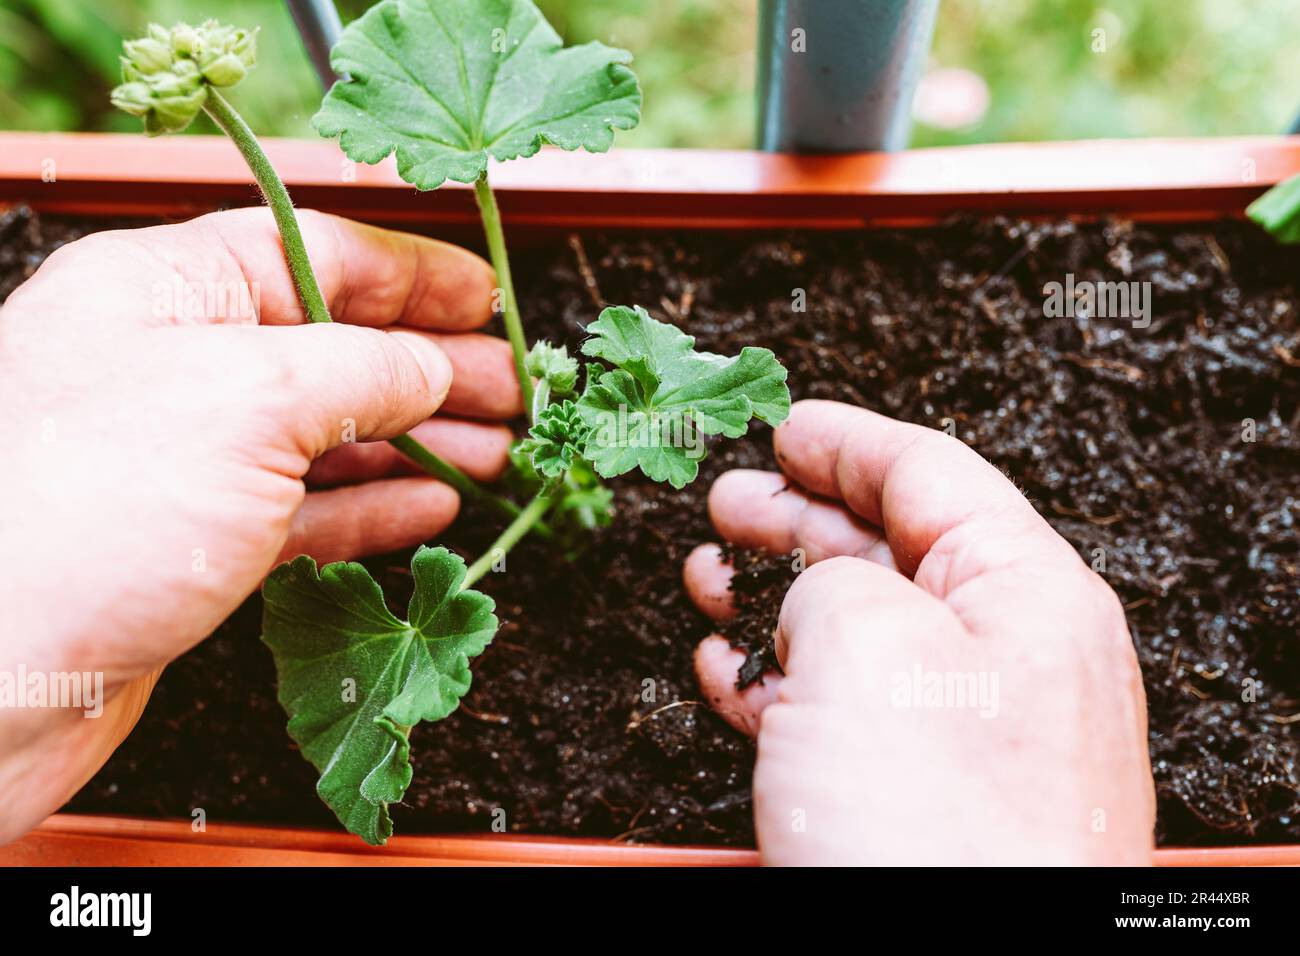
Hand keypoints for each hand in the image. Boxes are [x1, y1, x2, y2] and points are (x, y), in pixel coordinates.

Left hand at [0, 209, 520, 843]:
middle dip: (431, 366)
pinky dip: (373, 505)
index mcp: (165, 288)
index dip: (413, 273)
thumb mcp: (250, 399)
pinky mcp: (193, 542)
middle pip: (331, 345)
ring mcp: (182, 457)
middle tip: (512, 390)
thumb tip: (429, 366)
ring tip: (495, 452)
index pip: (314, 251)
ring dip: (418, 441)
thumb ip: (361, 369)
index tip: (487, 298)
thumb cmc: (82, 511)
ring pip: (326, 432)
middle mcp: (171, 363)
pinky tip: (429, 505)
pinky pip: (304, 509)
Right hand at [684, 400, 1153, 864]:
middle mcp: (1005, 656)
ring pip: (854, 631)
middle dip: (794, 519)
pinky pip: (844, 710)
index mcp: (1023, 592)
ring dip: (770, 601)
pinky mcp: (918, 796)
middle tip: (724, 501)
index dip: (844, 440)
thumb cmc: (940, 831)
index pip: (930, 474)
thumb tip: (812, 591)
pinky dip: (777, 682)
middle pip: (887, 549)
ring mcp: (963, 730)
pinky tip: (726, 674)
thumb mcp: (866, 643)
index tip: (782, 424)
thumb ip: (829, 577)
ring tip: (704, 582)